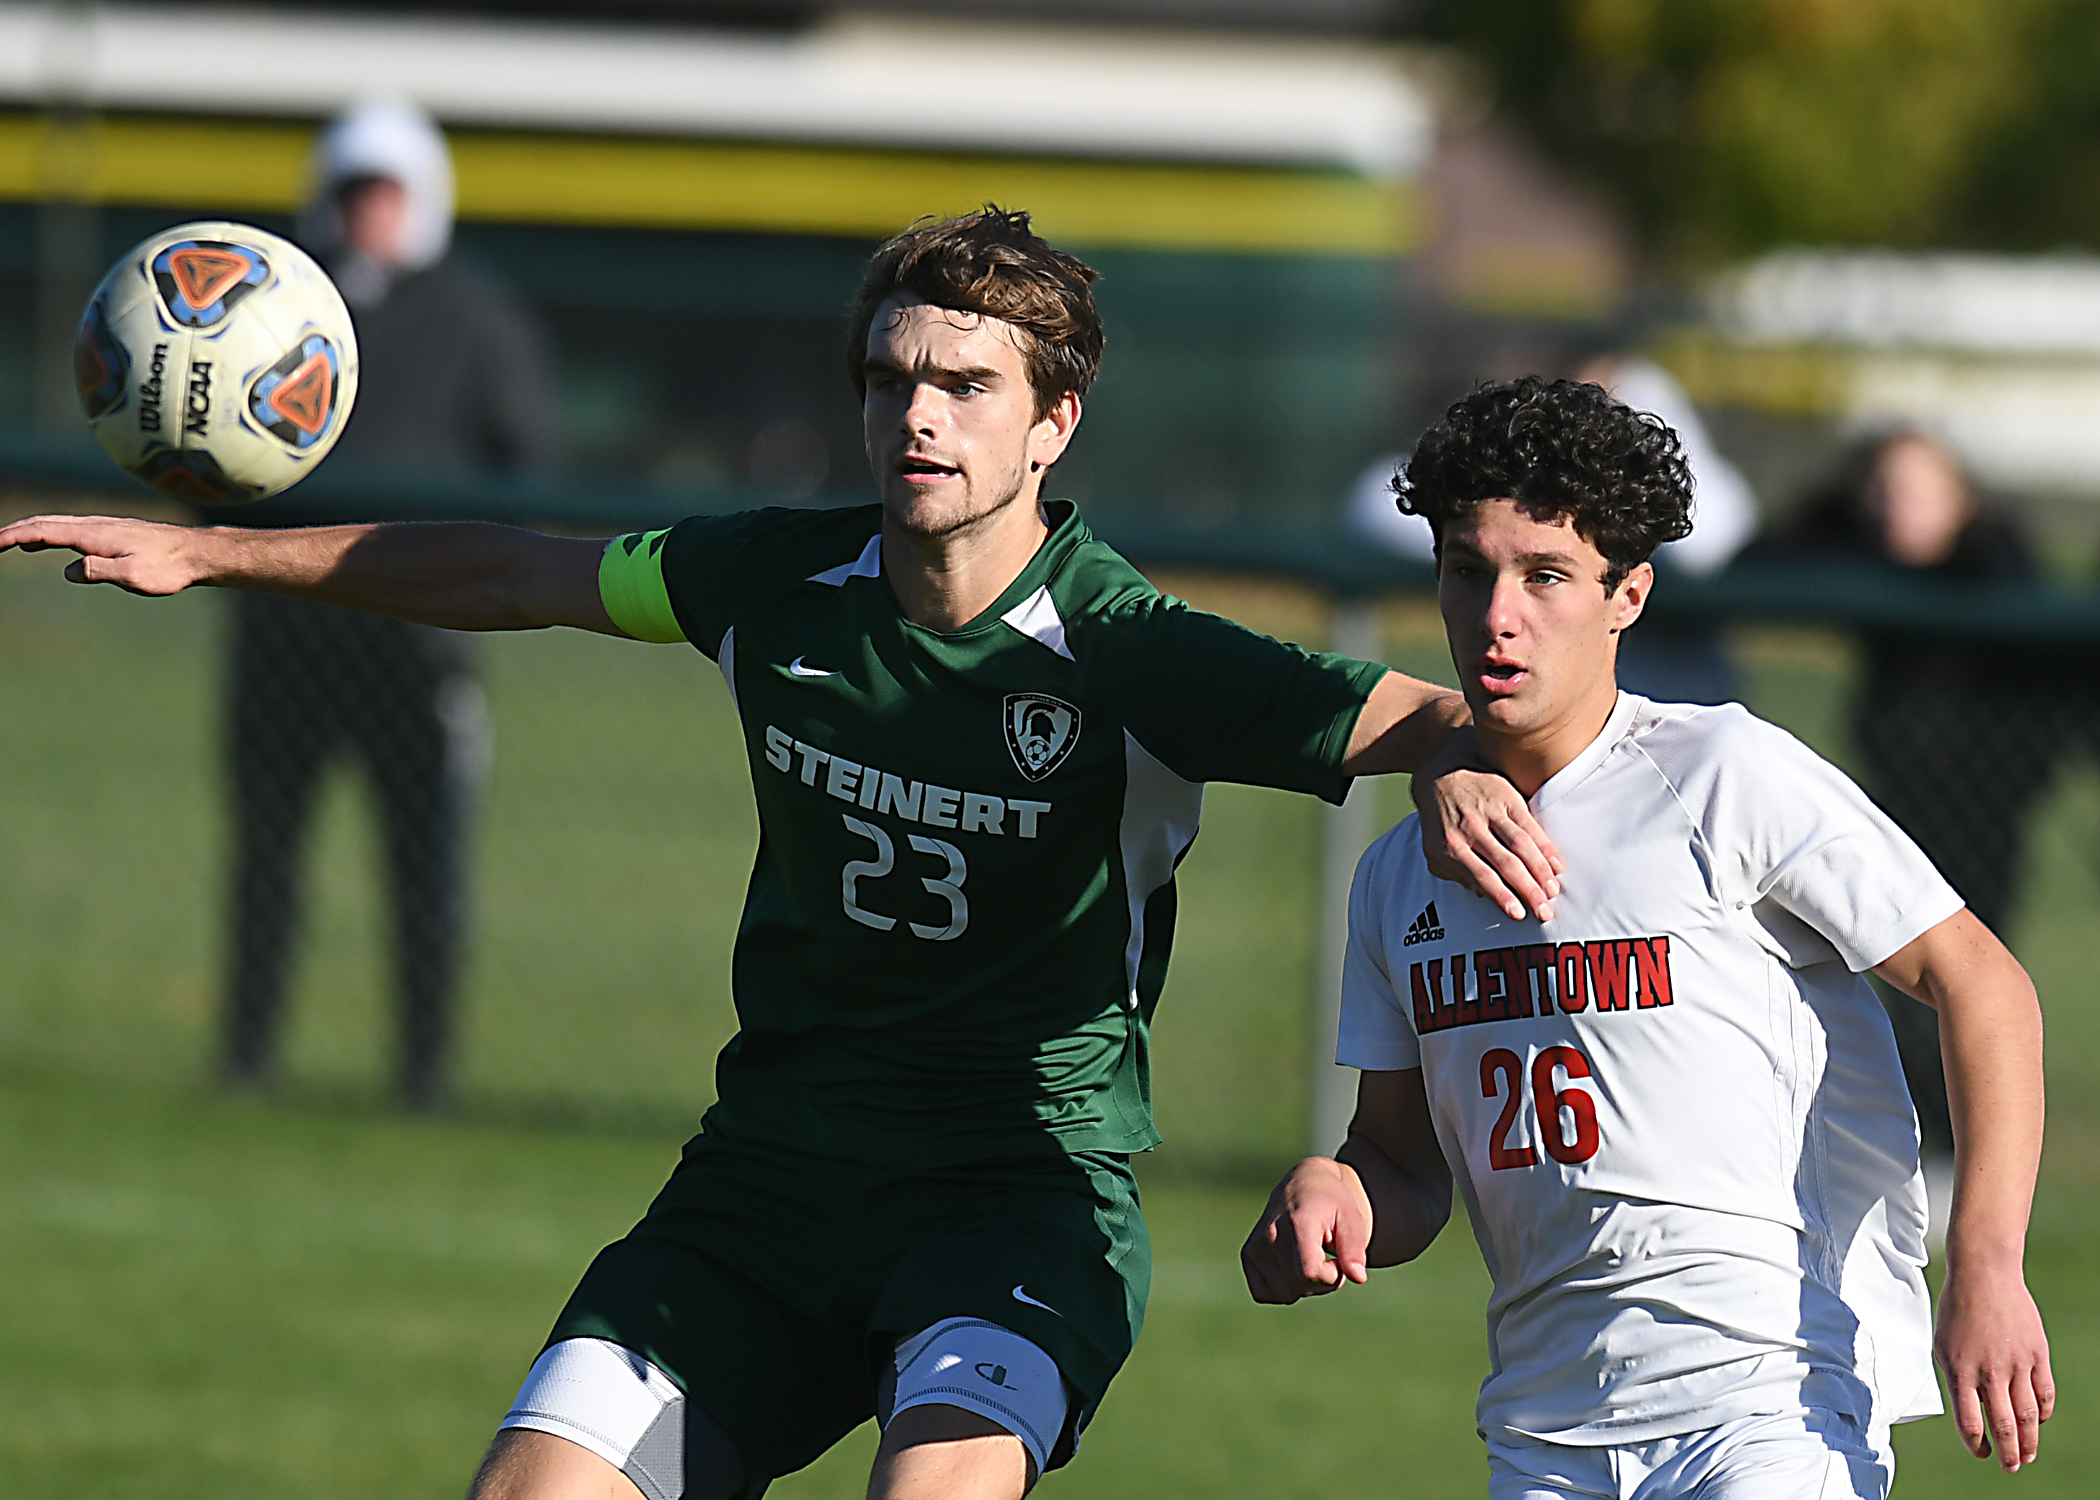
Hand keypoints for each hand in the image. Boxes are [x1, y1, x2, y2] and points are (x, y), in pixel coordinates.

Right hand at [0, 514, 209, 595]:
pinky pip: (74, 529)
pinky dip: (52, 533)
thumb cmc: (169, 567)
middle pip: (46, 523)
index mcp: (94, 535)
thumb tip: (69, 570)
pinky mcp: (114, 533)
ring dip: (32, 530)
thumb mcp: (133, 576)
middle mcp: (96, 525)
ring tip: (11, 541)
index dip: (14, 536)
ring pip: (59, 524)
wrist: (196, 552)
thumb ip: (99, 571)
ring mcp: (105, 527)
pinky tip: (53, 543)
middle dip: (16, 531)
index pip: (44, 532)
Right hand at [1241, 1156, 1371, 1304]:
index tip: (1339, 1260)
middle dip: (1322, 1281)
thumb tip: (1359, 1278)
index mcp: (1298, 1222)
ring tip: (1311, 1259)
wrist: (1303, 1184)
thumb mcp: (1352, 1218)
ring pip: (1284, 1294)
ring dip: (1304, 1286)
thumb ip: (1354, 1249)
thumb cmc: (1332, 1203)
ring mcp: (1256, 1245)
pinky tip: (1292, 1269)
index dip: (1332, 1276)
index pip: (1309, 1273)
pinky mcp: (1248, 1255)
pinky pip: (1263, 1294)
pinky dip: (1282, 1289)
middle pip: (1299, 1286)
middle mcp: (1270, 1233)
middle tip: (1328, 1257)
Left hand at [1414, 754, 1562, 921]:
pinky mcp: (1507, 798)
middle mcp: (1471, 830)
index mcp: (1450, 846)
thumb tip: (1482, 895)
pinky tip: (1556, 865)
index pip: (1481, 875)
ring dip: (1540, 871)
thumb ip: (1453, 873)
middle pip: (1506, 864)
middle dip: (1528, 890)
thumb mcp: (1433, 848)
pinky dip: (1545, 847)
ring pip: (1521, 845)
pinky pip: (1530, 825)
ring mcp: (1490, 812)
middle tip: (1545, 911)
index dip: (1502, 895)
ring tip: (1553, 891)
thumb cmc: (1440, 819)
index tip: (1519, 914)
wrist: (1441, 772)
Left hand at [1935, 1263, 2053, 1471]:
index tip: (1981, 1453)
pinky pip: (2044, 1393)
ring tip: (2026, 1455)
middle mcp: (1989, 1371)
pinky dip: (2043, 1412)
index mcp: (1960, 1370)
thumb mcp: (1943, 1344)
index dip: (1976, 1445)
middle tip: (2010, 1467)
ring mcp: (2016, 1363)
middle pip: (2003, 1426)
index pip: (1970, 1422)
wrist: (1983, 1273)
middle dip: (2007, 1453)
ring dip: (2029, 1441)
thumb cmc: (1958, 1309)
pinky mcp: (2037, 1354)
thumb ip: (1958, 1378)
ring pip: (2028, 1416)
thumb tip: (1974, 1410)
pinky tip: (2038, 1421)